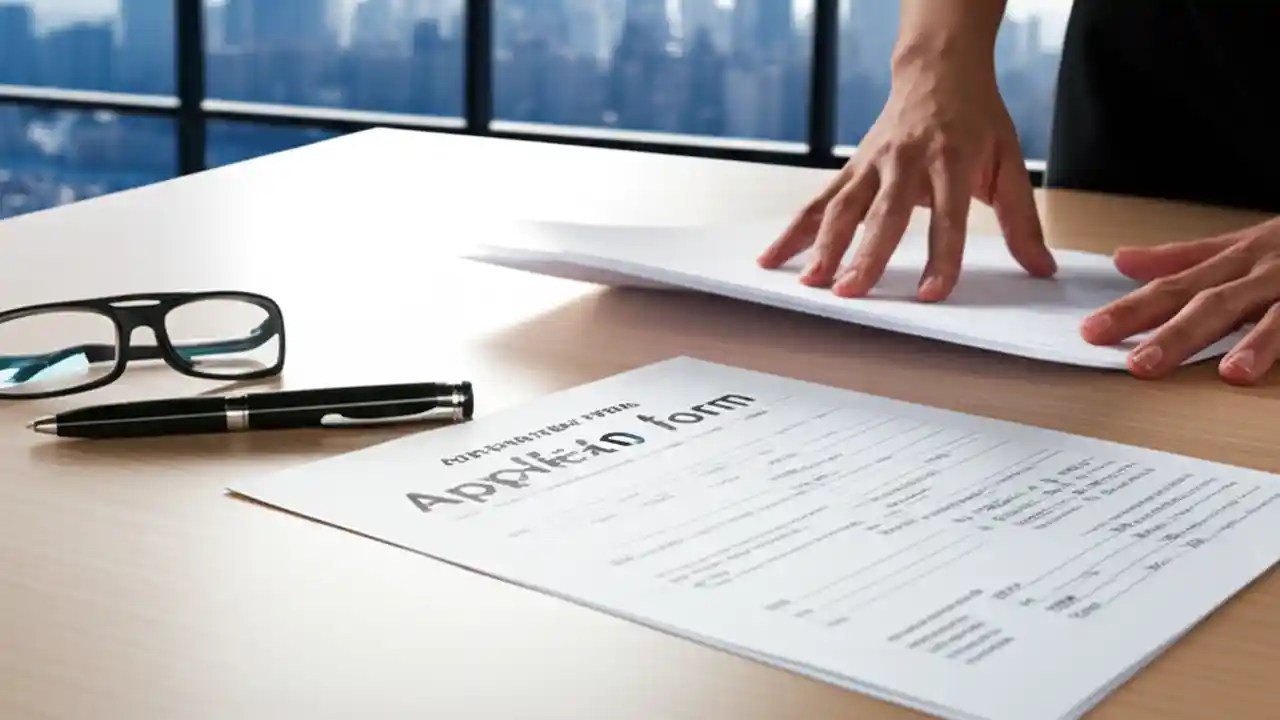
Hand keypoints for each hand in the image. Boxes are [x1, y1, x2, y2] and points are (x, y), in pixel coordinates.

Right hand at [757, 50, 1055, 301]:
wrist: (937, 70)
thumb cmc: (975, 120)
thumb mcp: (1008, 162)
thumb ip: (1022, 219)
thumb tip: (1041, 268)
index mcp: (952, 160)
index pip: (948, 216)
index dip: (941, 255)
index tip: (931, 292)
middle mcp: (908, 161)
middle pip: (884, 214)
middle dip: (866, 255)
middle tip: (852, 291)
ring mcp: (872, 164)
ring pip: (843, 207)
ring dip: (824, 246)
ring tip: (810, 283)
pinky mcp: (850, 168)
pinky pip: (818, 201)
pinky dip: (795, 230)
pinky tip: (773, 257)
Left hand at [1080, 217, 1279, 383]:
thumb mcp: (1242, 242)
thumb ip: (1184, 256)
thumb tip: (1122, 260)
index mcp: (1238, 260)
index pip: (1175, 287)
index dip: (1133, 310)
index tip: (1091, 332)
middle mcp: (1267, 271)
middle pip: (1216, 302)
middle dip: (1178, 333)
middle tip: (1140, 365)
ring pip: (1278, 314)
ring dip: (1257, 342)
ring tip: (1233, 374)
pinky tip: (1276, 367)